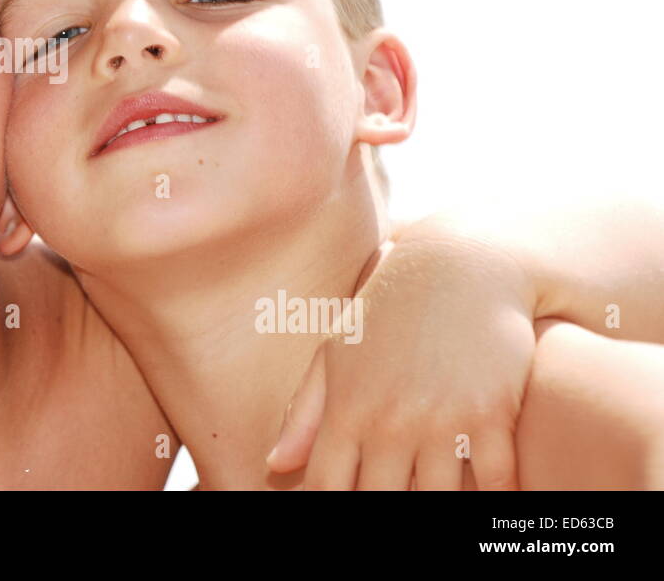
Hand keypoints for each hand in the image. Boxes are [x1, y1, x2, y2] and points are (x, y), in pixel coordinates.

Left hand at [266, 223, 538, 488]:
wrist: (459, 267)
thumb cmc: (389, 314)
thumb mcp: (335, 353)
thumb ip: (304, 414)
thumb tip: (276, 466)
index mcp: (346, 408)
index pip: (327, 487)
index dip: (331, 506)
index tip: (344, 505)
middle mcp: (390, 420)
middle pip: (382, 501)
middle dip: (386, 503)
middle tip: (394, 490)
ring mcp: (442, 420)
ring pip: (439, 500)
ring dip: (439, 499)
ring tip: (434, 488)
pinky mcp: (492, 414)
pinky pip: (496, 482)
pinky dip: (497, 495)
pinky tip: (490, 494)